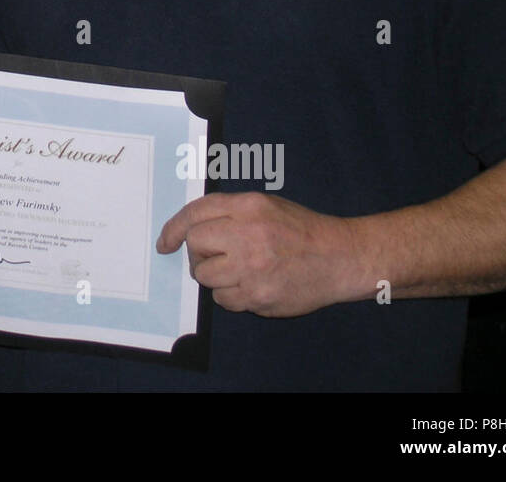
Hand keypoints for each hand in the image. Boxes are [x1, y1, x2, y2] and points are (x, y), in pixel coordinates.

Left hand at [156, 192, 358, 316]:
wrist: (341, 257)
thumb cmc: (300, 230)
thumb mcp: (265, 205)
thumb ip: (228, 212)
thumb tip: (189, 229)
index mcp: (248, 206)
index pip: (195, 213)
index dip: (173, 228)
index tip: (165, 242)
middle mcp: (247, 234)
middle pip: (196, 244)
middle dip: (199, 253)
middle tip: (215, 256)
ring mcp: (252, 268)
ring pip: (205, 276)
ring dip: (214, 276)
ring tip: (237, 271)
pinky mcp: (259, 296)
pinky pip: (224, 300)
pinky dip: (230, 296)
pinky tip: (250, 285)